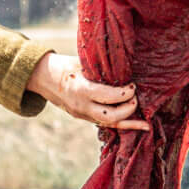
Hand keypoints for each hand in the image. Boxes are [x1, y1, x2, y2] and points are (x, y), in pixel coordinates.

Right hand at [27, 52, 148, 130]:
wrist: (42, 78)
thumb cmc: (65, 65)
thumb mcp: (82, 62)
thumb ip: (101, 68)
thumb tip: (125, 66)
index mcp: (82, 89)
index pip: (109, 97)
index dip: (125, 93)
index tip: (132, 86)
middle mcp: (82, 106)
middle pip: (111, 116)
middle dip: (128, 109)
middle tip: (135, 97)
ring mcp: (82, 114)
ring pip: (109, 124)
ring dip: (128, 122)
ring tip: (145, 123)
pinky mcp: (83, 117)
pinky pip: (104, 123)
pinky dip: (120, 124)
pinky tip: (135, 126)